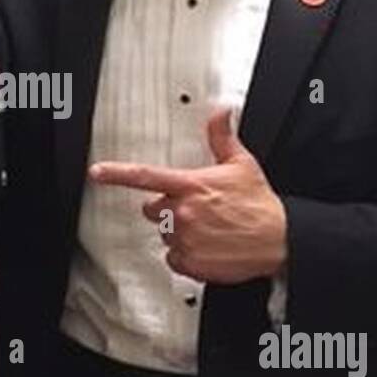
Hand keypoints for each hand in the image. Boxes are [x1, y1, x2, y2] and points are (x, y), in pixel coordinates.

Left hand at [89, 107, 287, 284]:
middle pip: (152, 209)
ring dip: (178, 232)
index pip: (145, 175)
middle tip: (193, 209)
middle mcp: (183, 212)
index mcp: (191, 185)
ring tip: (207, 229)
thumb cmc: (260, 205)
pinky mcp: (190, 262)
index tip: (97, 172)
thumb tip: (220, 114)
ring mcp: (184, 238)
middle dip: (166, 208)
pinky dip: (186, 256)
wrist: (278, 240)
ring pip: (164, 234)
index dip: (116, 173)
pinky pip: (174, 259)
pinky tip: (206, 248)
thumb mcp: (242, 165)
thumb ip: (222, 138)